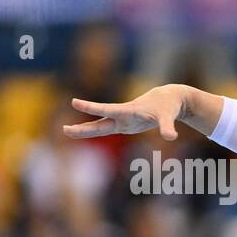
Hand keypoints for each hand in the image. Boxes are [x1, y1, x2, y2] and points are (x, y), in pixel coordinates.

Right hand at [62, 84, 186, 140]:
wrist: (166, 99)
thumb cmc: (166, 107)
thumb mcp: (168, 117)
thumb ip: (167, 127)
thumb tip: (171, 137)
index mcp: (129, 111)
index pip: (108, 110)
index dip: (92, 108)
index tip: (74, 102)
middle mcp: (121, 115)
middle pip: (99, 122)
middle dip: (84, 127)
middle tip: (65, 129)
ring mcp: (121, 120)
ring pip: (99, 125)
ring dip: (83, 129)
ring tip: (66, 130)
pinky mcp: (123, 124)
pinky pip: (104, 129)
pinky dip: (91, 131)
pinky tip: (77, 132)